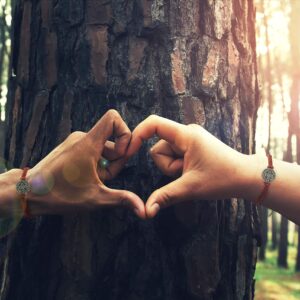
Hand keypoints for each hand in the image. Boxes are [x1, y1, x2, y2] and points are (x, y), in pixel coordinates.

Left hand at [27, 110, 145, 217]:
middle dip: (115, 162)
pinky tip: (85, 179)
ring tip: (92, 181)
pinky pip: (92, 151)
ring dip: (105, 166)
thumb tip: (143, 210)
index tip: (122, 154)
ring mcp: (75, 143)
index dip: (125, 134)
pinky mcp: (71, 148)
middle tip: (103, 179)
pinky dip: (95, 164)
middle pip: (112, 141)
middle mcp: (82, 138)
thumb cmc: (58, 194)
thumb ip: (122, 199)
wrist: (27, 193)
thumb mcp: (95, 198)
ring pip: (102, 149)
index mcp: (88, 143)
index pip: (113, 118)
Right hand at [126, 115, 248, 217]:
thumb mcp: (191, 188)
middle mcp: (186, 133)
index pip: (154, 124)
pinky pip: (174, 156)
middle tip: (186, 173)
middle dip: (167, 165)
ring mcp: (189, 139)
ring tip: (192, 173)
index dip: (137, 134)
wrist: (247, 177)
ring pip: (165, 154)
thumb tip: (146, 211)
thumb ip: (165, 196)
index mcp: (186, 135)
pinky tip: (193, 172)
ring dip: (173, 168)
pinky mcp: (192, 146)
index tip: (129, 151)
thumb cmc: (223, 178)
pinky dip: (178, 167)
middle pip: (158, 148)